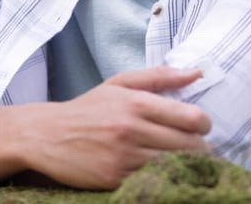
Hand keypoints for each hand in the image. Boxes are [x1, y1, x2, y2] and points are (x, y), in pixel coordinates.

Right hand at [22, 65, 211, 189]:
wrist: (46, 136)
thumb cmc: (88, 109)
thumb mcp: (119, 84)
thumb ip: (160, 76)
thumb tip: (198, 71)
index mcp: (136, 102)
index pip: (191, 118)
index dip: (205, 125)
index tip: (201, 127)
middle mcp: (131, 129)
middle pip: (188, 146)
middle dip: (200, 148)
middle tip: (197, 147)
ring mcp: (123, 157)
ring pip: (174, 165)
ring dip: (185, 164)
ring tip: (183, 160)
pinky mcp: (114, 179)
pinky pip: (152, 180)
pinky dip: (162, 176)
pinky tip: (160, 171)